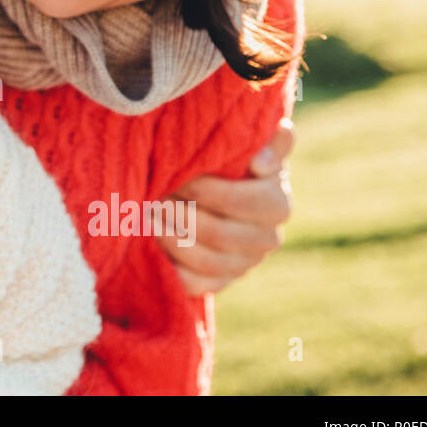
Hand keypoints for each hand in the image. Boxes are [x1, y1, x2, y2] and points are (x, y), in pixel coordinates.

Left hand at [156, 118, 294, 295]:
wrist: (216, 198)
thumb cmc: (234, 165)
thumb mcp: (253, 147)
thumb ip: (270, 142)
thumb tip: (260, 162)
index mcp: (277, 204)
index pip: (242, 201)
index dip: (206, 189)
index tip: (180, 176)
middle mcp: (266, 240)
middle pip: (220, 234)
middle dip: (182, 213)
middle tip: (155, 195)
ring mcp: (243, 265)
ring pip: (205, 260)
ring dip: (171, 236)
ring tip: (149, 214)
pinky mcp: (219, 283)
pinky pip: (194, 284)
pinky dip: (171, 265)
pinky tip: (154, 241)